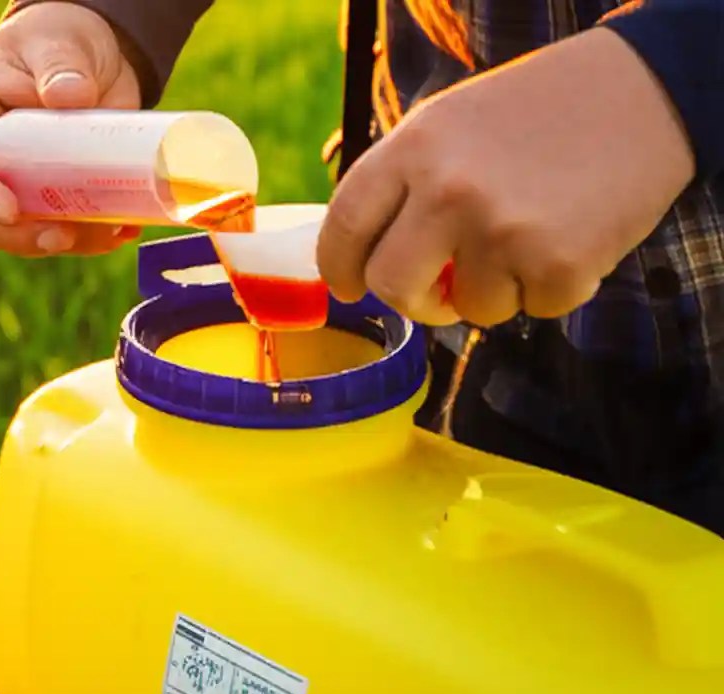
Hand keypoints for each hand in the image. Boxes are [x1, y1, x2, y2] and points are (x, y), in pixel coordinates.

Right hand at [0, 3, 142, 256]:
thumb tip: (71, 97)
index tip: (9, 211)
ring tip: (104, 234)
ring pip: (17, 231)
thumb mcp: (58, 43)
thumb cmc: (59, 39)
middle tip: (62, 237)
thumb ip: (60, 66)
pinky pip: (57, 228)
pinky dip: (88, 239)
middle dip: (18, 235)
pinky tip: (119, 231)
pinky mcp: (47, 196)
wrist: (92, 56)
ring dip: (59, 242)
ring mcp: (12, 180)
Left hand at [316, 27, 694, 327]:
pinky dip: (550, 289)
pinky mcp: (557, 264)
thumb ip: (404, 186)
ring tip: (528, 237)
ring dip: (495, 290)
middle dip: (413, 300)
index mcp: (413, 149)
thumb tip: (367, 260)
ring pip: (468, 309)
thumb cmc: (536, 114)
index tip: (351, 286)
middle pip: (390, 285)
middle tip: (437, 291)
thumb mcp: (449, 125)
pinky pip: (532, 310)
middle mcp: (447, 190)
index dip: (341, 268)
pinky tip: (569, 237)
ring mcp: (501, 229)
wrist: (641, 94)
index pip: (344, 226)